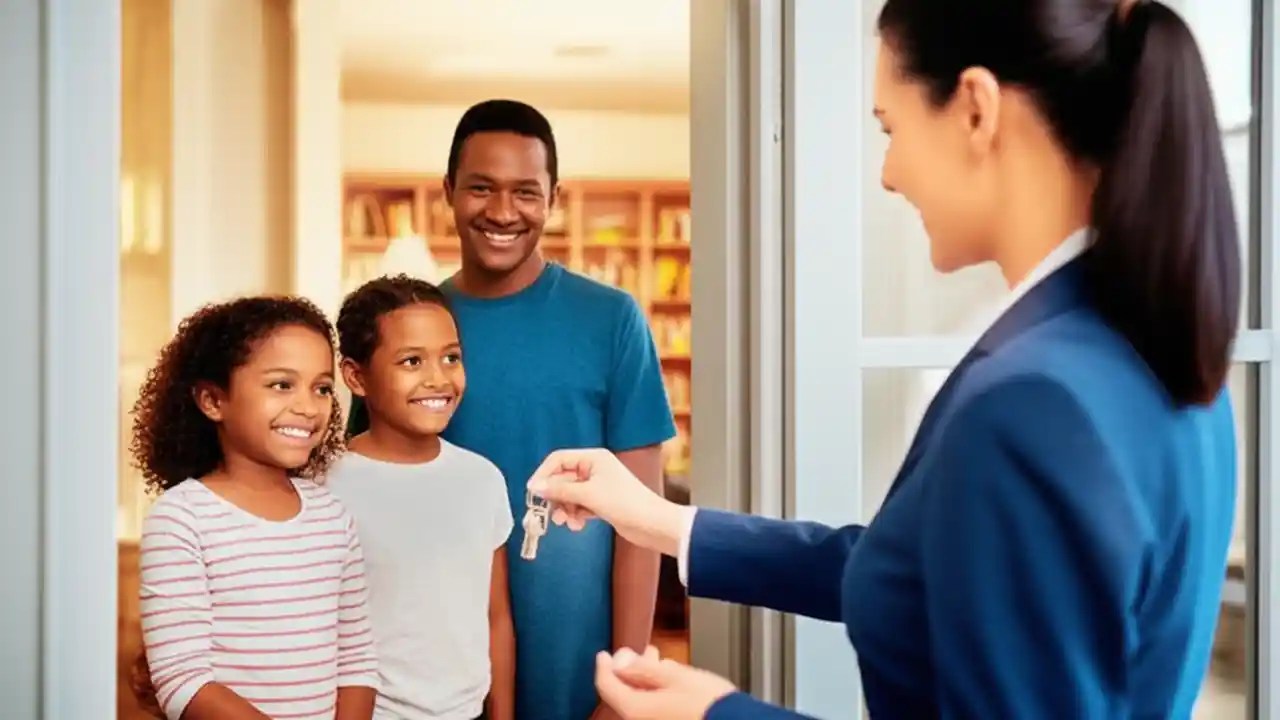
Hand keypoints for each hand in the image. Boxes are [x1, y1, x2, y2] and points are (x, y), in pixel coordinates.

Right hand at [528, 448, 688, 556]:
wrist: (652, 524)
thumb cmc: (625, 503)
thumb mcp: (588, 495)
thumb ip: (560, 490)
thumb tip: (535, 487)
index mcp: (593, 458)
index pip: (558, 459)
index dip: (543, 475)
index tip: (532, 493)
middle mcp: (595, 468)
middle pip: (562, 479)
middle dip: (555, 498)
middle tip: (549, 516)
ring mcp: (598, 485)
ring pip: (569, 495)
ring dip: (565, 509)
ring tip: (567, 523)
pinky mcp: (601, 501)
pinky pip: (579, 505)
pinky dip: (575, 515)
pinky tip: (578, 526)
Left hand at [594, 646, 736, 719]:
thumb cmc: (708, 703)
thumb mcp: (673, 675)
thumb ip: (641, 667)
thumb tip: (620, 662)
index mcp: (636, 709)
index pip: (607, 686)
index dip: (604, 666)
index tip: (604, 654)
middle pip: (623, 693)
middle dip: (630, 669)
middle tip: (637, 653)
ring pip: (639, 700)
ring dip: (644, 679)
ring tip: (659, 662)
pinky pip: (652, 709)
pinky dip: (655, 692)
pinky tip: (670, 682)